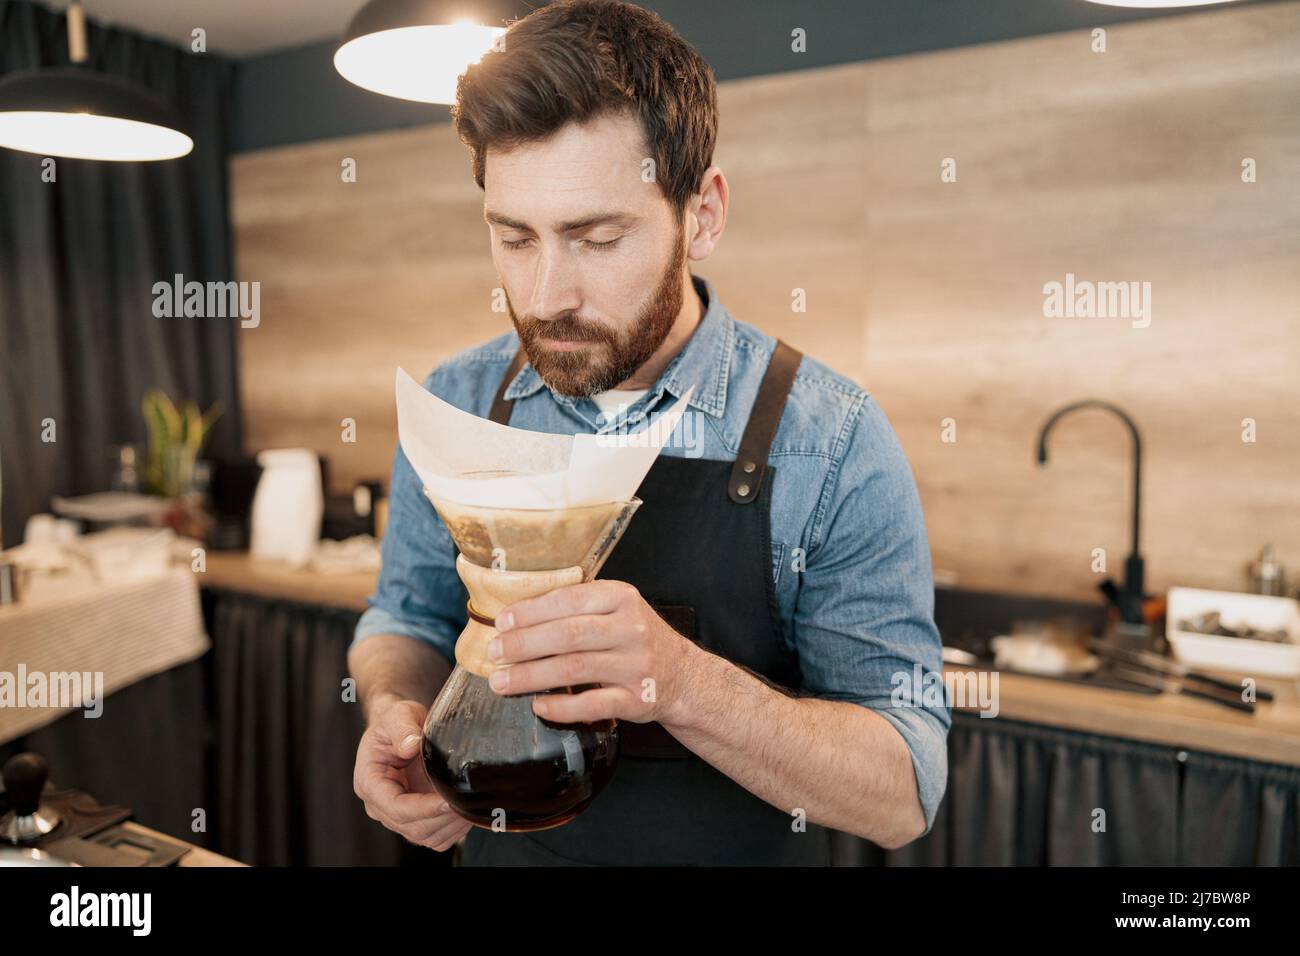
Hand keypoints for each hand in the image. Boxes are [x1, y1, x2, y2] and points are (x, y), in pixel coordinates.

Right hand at [352, 697, 472, 852]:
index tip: (447, 800)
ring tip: (469, 805)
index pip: (395, 807)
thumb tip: (410, 746)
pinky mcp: (414, 819)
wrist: (399, 728)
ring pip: (424, 836)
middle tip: (466, 800)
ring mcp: (397, 815)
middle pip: (411, 826)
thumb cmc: (395, 721)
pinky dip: (452, 830)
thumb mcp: (398, 715)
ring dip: (449, 826)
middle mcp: (380, 805)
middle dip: (441, 817)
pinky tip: (465, 811)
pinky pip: (434, 837)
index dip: (423, 808)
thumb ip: (402, 728)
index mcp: (370, 782)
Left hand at [488, 579, 694, 725]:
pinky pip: (593, 704)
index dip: (531, 612)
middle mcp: (631, 629)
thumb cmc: (635, 638)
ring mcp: (635, 665)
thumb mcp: (617, 609)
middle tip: (494, 653)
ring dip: (532, 676)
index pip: (570, 600)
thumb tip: (516, 619)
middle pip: (568, 635)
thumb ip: (577, 608)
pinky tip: (538, 706)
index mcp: (622, 597)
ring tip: (502, 681)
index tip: (501, 623)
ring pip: (575, 669)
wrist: (683, 676)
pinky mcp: (636, 700)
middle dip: (524, 644)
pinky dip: (562, 707)